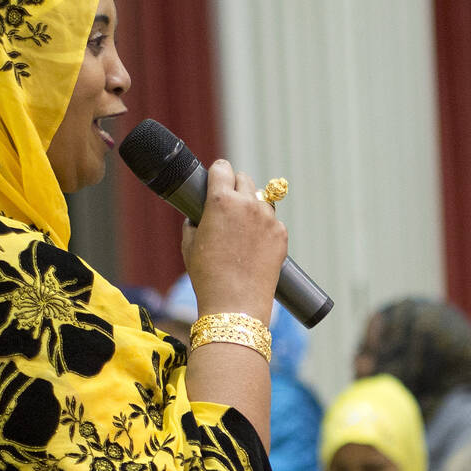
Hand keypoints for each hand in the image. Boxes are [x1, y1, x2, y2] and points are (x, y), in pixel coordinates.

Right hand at [179, 159, 287, 322]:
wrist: (235, 302)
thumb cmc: (207, 275)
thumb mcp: (189, 244)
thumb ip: (194, 222)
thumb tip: (197, 217)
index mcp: (221, 201)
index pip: (222, 168)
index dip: (218, 172)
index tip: (216, 177)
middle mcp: (247, 204)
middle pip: (244, 179)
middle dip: (235, 186)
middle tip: (228, 203)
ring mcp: (268, 218)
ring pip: (262, 198)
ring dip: (252, 204)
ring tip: (243, 226)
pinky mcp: (281, 234)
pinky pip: (273, 221)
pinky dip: (265, 227)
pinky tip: (255, 244)